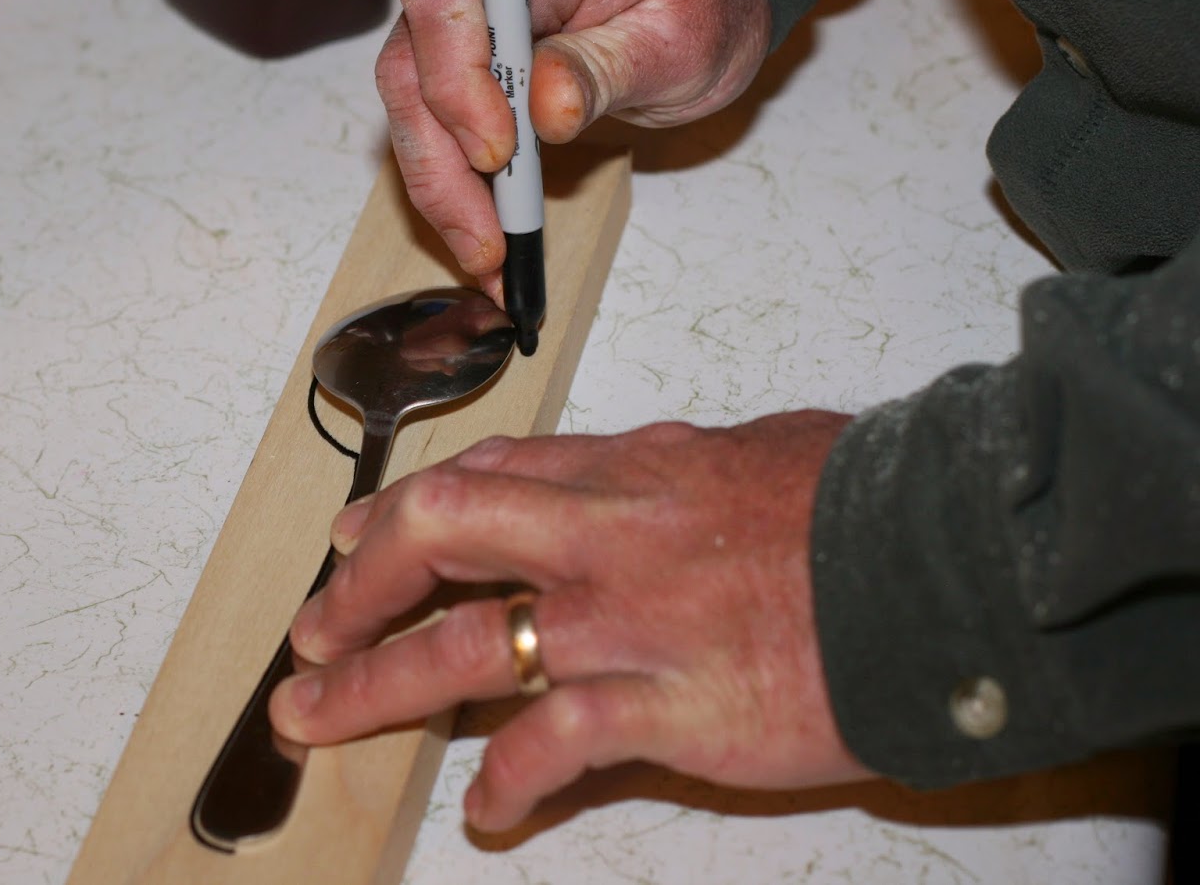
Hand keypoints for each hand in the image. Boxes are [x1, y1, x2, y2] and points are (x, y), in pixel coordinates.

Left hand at [268, 411, 869, 831]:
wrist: (948, 565)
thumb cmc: (863, 504)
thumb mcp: (751, 452)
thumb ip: (672, 464)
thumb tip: (636, 468)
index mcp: (628, 470)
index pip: (481, 478)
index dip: (400, 510)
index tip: (356, 537)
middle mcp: (608, 536)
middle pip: (439, 539)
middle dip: (356, 587)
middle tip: (311, 634)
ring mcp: (631, 621)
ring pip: (466, 647)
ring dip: (377, 686)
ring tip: (318, 719)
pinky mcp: (672, 704)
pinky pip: (559, 744)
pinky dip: (510, 780)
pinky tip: (486, 808)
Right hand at [377, 0, 770, 300]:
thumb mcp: (682, 32)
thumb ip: (609, 65)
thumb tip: (545, 111)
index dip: (458, 79)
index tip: (497, 153)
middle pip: (414, 60)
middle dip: (442, 162)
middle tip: (486, 242)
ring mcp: (460, 5)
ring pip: (411, 99)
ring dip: (441, 185)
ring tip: (486, 255)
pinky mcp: (461, 49)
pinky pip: (433, 114)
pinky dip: (455, 180)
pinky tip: (485, 232)